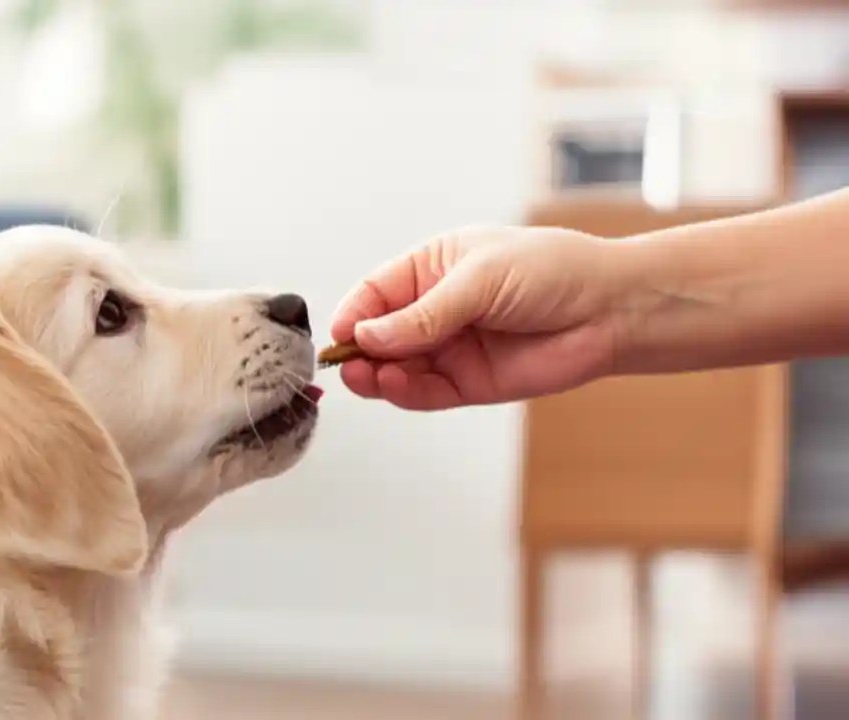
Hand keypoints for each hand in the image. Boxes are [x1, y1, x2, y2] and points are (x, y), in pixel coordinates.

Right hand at [329, 226, 629, 409]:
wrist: (611, 310)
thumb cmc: (554, 272)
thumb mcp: (479, 279)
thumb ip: (424, 313)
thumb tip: (369, 337)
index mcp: (432, 268)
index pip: (376, 293)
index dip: (354, 313)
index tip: (339, 333)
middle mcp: (436, 309)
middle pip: (379, 334)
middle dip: (359, 349)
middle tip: (346, 362)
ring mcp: (451, 348)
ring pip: (396, 367)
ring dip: (376, 374)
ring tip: (365, 375)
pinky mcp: (469, 383)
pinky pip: (424, 392)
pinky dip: (403, 392)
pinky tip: (392, 385)